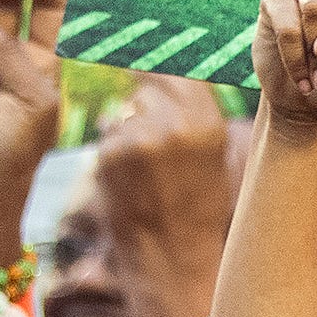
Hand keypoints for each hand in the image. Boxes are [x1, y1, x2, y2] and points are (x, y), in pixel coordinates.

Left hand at [92, 76, 235, 316]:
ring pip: (124, 107)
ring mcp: (141, 136)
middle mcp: (178, 122)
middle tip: (146, 122)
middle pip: (148, 79)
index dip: (162, 60)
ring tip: (145, 168)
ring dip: (126, 126)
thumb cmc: (196, 209)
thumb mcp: (208, 155)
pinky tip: (128, 180)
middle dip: (144, 93)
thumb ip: (191, 112)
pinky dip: (112, 150)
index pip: (178, 65)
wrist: (174, 260)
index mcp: (209, 121)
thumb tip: (163, 66)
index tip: (151, 55)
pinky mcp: (111, 153)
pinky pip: (107, 133)